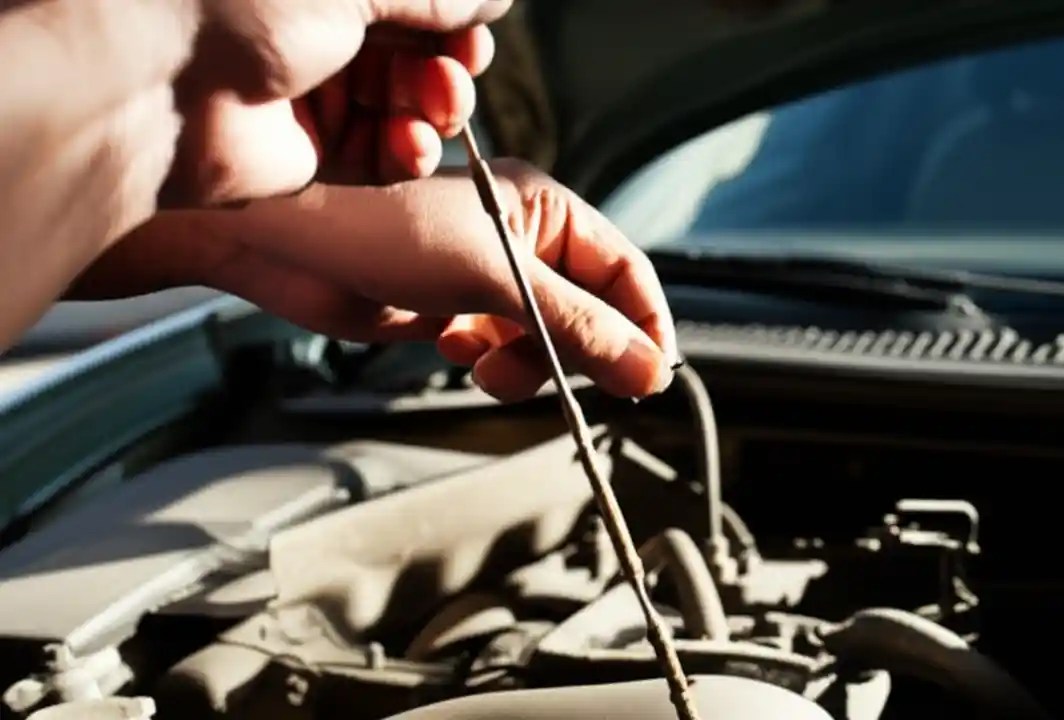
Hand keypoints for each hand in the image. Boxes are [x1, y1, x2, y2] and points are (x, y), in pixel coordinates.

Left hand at [94, 161, 677, 400]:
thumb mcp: (493, 276)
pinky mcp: (447, 312)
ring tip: (487, 362)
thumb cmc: (372, 224)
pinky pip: (497, 353)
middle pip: (588, 313)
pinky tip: (452, 347)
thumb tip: (645, 367)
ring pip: (542, 342)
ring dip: (525, 364)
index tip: (650, 374)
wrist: (279, 246)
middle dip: (574, 351)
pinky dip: (485, 363)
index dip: (644, 324)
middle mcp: (518, 242)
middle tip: (556, 374)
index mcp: (541, 209)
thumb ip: (576, 326)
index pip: (623, 271)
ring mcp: (482, 280)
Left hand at [163, 0, 511, 205]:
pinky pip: (382, 156)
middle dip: (451, 61)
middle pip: (418, 48)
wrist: (154, 84)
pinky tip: (412, 145)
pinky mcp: (309, 151)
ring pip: (408, 104)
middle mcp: (316, 23)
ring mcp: (312, 87)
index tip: (479, 27)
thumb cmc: (234, 0)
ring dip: (438, 109)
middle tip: (460, 69)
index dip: (456, 13)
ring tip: (439, 110)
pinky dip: (408, 153)